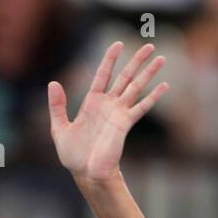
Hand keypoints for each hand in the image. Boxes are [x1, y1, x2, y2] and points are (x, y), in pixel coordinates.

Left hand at [48, 42, 168, 183]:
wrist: (86, 172)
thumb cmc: (72, 154)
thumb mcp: (59, 128)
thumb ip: (57, 106)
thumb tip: (53, 82)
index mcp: (91, 102)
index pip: (103, 74)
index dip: (110, 59)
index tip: (118, 44)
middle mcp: (108, 104)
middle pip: (125, 76)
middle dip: (137, 61)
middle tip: (150, 45)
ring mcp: (118, 113)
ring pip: (136, 87)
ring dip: (149, 72)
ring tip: (161, 58)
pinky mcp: (125, 123)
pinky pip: (142, 107)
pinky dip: (153, 97)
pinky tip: (165, 86)